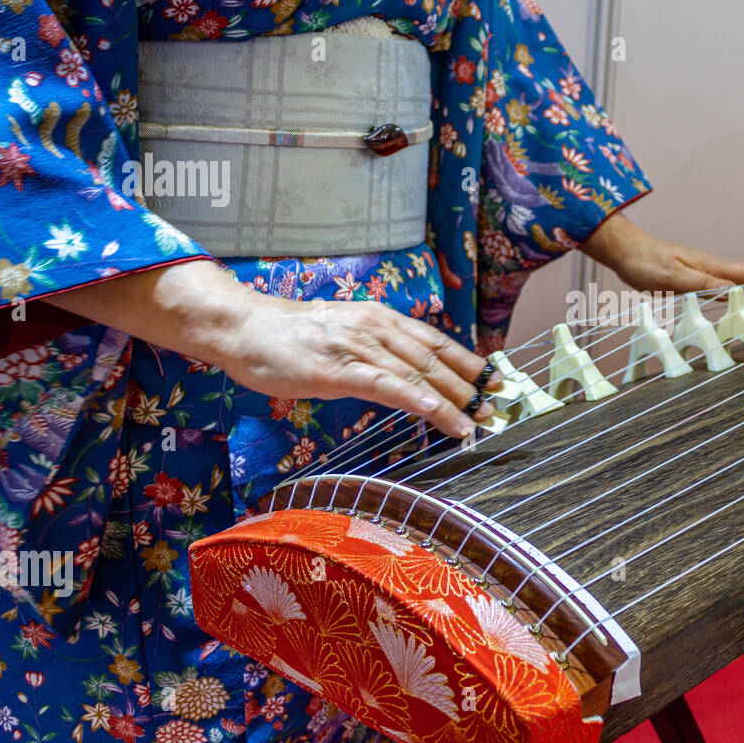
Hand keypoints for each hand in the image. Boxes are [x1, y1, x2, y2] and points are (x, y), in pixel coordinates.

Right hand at [50, 260, 498, 437]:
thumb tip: (404, 376)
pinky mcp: (339, 370)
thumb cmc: (291, 337)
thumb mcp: (343, 337)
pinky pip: (388, 387)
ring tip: (478, 424)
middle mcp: (377, 327)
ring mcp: (359, 347)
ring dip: (453, 401)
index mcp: (381, 319)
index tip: (497, 383)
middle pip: (435, 360)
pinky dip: (419, 402)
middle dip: (471, 387)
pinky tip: (440, 417)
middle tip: (499, 410)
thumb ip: (375, 352)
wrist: (244, 327)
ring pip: (418, 375)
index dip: (470, 363)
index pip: (437, 342)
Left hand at [581, 211, 743, 294]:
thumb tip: (733, 292)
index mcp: (711, 268)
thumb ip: (701, 284)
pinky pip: (725, 285)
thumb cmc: (645, 264)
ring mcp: (705, 272)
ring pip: (741, 280)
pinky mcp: (695, 278)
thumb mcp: (671, 278)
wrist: (625, 251)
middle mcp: (712, 268)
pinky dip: (742, 289)